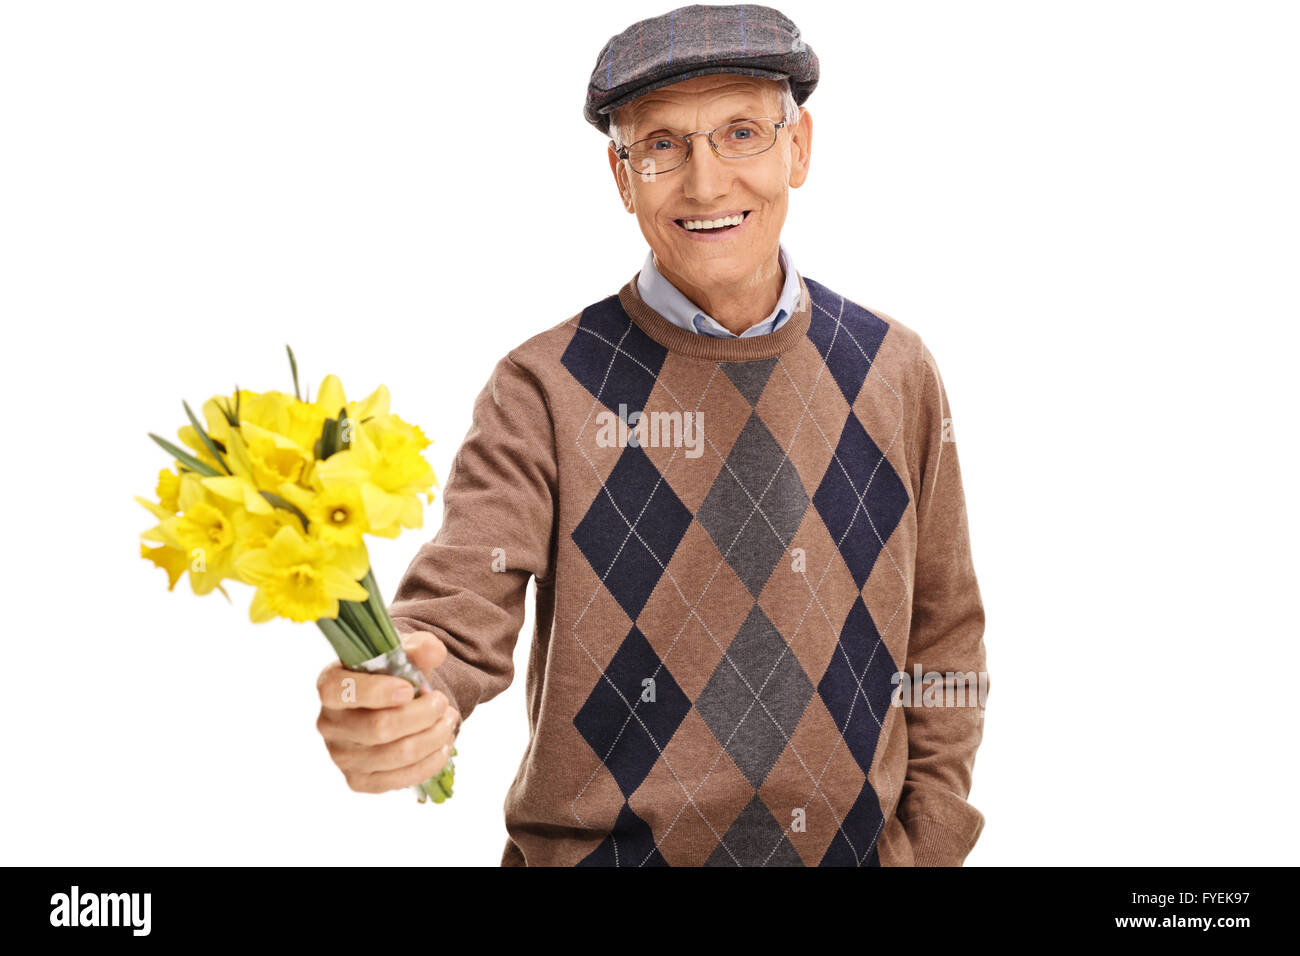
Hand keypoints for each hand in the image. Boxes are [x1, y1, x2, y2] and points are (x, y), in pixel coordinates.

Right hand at [314, 630, 459, 793]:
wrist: (391, 702)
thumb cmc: (391, 673)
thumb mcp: (402, 652)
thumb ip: (417, 647)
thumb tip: (434, 650)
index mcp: (330, 684)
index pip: (342, 691)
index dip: (377, 692)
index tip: (409, 689)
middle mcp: (329, 724)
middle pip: (379, 728)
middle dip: (421, 715)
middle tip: (442, 702)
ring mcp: (341, 756)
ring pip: (395, 755)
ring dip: (432, 738)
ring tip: (448, 721)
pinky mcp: (359, 780)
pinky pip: (399, 780)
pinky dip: (429, 763)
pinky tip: (442, 746)